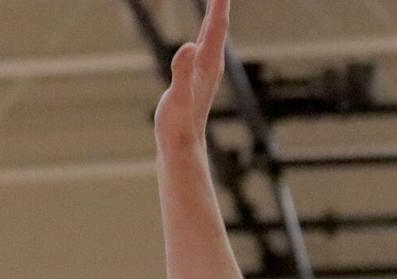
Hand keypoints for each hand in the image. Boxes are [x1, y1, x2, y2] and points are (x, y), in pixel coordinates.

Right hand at [153, 0, 227, 154]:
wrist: (182, 146)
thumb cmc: (178, 123)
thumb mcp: (177, 96)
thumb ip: (182, 70)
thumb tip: (188, 46)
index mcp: (208, 63)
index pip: (217, 25)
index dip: (219, 3)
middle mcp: (212, 64)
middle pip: (218, 25)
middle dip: (218, 4)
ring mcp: (206, 71)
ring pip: (213, 35)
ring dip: (214, 15)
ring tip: (214, 0)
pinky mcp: (199, 78)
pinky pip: (205, 46)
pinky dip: (206, 31)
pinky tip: (202, 32)